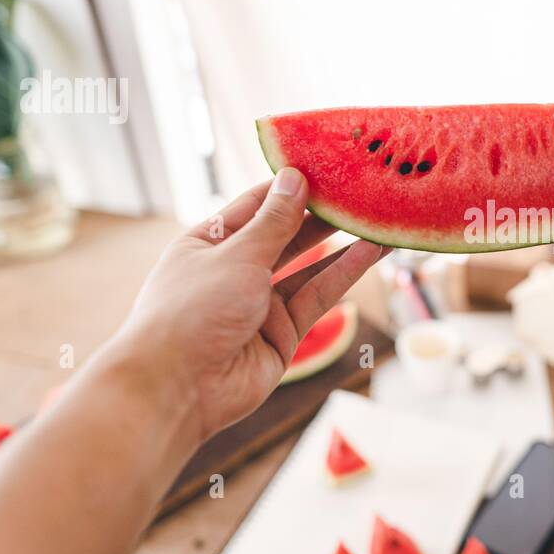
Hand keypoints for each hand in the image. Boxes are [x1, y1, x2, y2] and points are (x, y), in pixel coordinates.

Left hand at [113, 168, 386, 443]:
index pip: (253, 205)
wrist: (177, 389)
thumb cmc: (191, 311)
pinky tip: (370, 251)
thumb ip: (274, 221)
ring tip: (376, 218)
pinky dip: (343, 274)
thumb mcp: (236, 256)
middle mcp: (233, 271)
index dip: (288, 186)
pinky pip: (317, 297)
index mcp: (206, 244)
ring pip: (307, 267)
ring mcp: (258, 304)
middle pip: (284, 235)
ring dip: (340, 244)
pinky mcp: (282, 334)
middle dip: (320, 213)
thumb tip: (295, 178)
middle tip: (358, 189)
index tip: (325, 164)